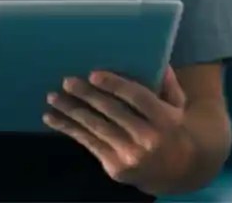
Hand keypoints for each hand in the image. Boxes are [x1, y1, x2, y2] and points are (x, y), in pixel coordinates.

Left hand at [44, 66, 186, 185]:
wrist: (179, 173)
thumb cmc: (175, 130)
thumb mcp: (179, 106)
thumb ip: (167, 84)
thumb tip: (156, 58)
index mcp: (165, 119)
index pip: (138, 98)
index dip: (115, 86)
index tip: (94, 75)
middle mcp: (147, 138)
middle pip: (112, 112)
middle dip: (87, 95)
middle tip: (67, 81)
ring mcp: (130, 155)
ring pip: (96, 128)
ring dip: (71, 111)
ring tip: (53, 97)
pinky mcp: (115, 167)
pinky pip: (88, 143)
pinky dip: (68, 129)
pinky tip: (52, 118)